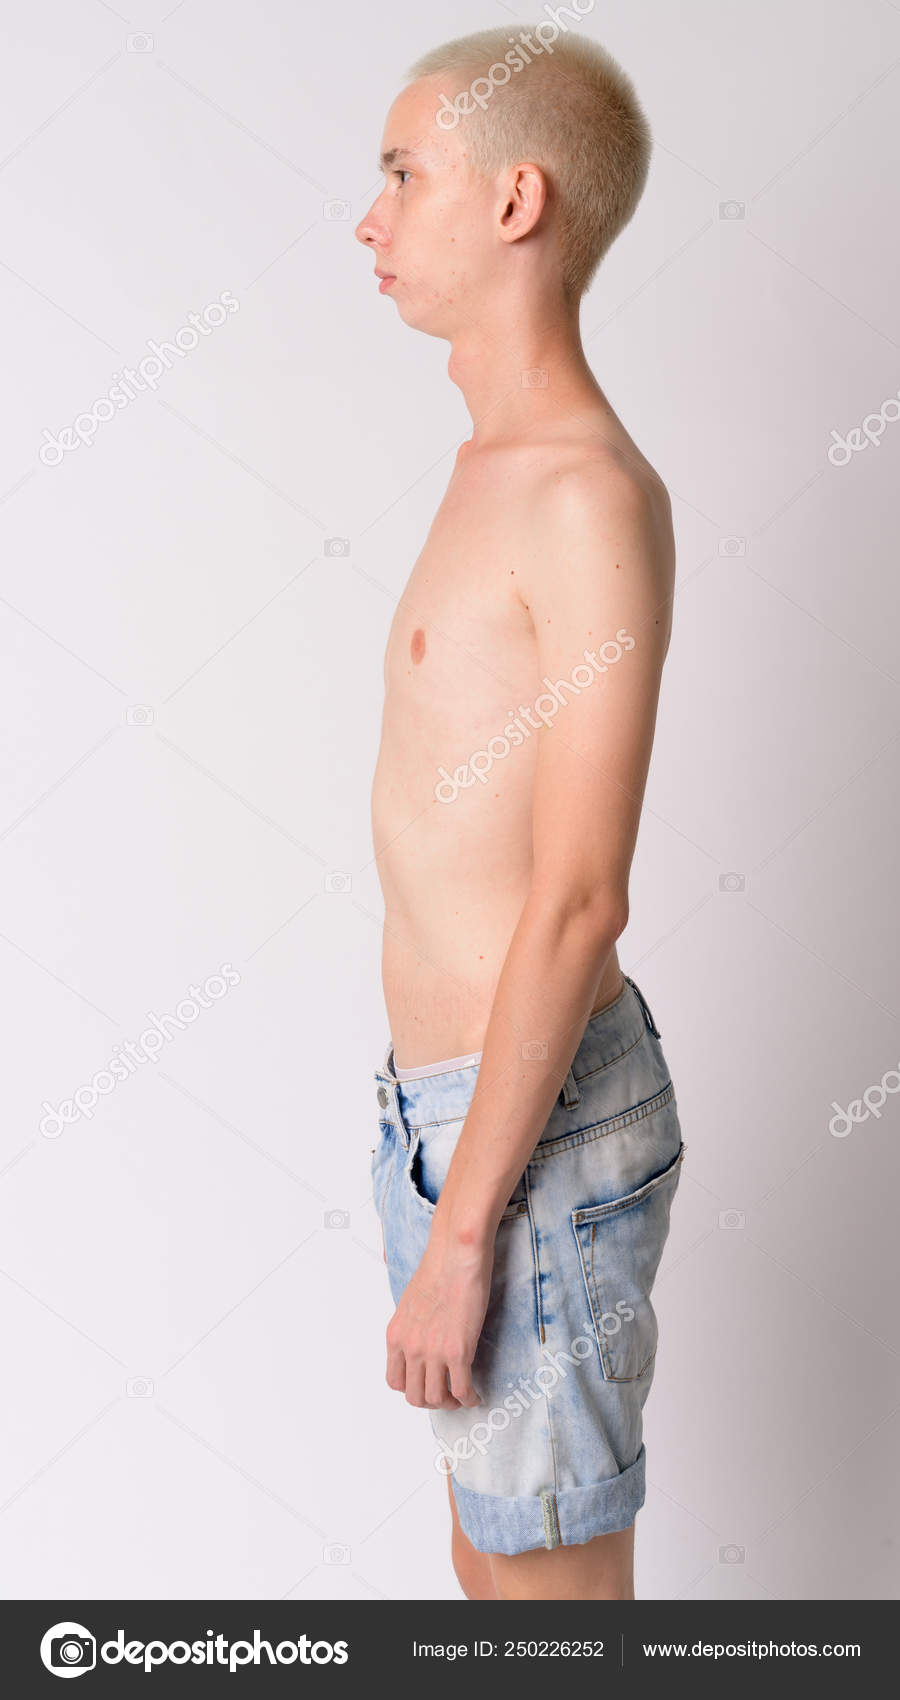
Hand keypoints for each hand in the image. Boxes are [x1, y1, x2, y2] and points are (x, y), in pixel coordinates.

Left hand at [385, 1227, 492, 1409]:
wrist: (456, 1255)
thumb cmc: (438, 1269)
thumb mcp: (410, 1302)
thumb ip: (412, 1328)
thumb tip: (423, 1341)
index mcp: (396, 1336)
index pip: (394, 1380)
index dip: (411, 1389)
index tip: (426, 1385)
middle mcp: (410, 1348)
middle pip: (414, 1396)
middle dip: (431, 1401)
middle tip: (446, 1396)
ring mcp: (433, 1352)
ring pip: (436, 1398)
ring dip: (450, 1404)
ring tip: (461, 1397)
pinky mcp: (458, 1351)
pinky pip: (461, 1390)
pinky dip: (469, 1398)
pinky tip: (476, 1395)